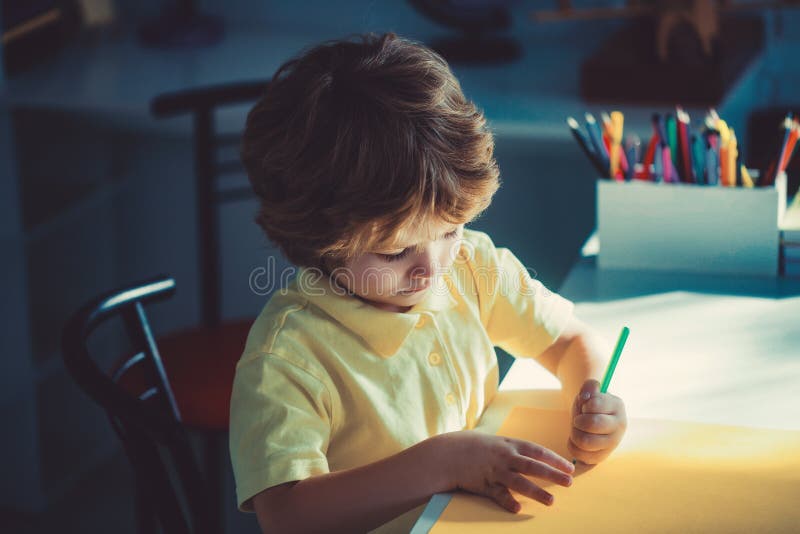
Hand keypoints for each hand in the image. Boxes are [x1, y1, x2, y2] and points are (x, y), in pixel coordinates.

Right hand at [435, 430, 573, 512]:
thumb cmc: (477, 447)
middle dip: (552, 474)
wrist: (449, 452)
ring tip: (551, 501)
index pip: (537, 451)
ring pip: (519, 482)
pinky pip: (498, 494)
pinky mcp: (484, 484)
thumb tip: (539, 457)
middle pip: (533, 466)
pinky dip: (507, 501)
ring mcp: (494, 471)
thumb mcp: (498, 443)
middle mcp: (505, 457)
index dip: (555, 459)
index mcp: (510, 445)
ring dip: (536, 491)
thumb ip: (517, 450)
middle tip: (570, 482)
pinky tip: (517, 508)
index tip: (570, 467)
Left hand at [568, 379, 626, 463]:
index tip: (585, 406)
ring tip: (577, 429)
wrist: (593, 420)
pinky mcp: (601, 456)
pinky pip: (579, 454)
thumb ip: (589, 386)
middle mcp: (620, 425)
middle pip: (590, 424)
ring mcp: (612, 443)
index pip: (593, 404)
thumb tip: (586, 396)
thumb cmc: (590, 405)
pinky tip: (577, 439)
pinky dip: (572, 445)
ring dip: (574, 433)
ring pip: (584, 441)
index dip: (583, 405)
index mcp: (617, 405)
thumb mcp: (589, 391)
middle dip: (577, 420)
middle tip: (578, 420)